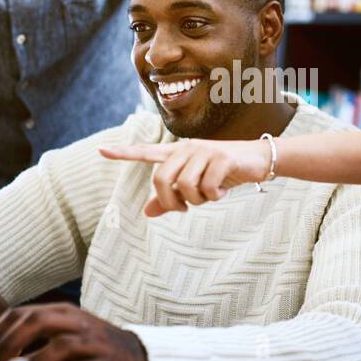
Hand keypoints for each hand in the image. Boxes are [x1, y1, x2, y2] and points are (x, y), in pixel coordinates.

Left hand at [0, 303, 149, 360]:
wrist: (139, 359)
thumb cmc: (95, 350)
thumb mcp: (68, 336)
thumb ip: (39, 341)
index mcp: (63, 312)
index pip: (22, 313)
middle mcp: (76, 322)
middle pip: (35, 323)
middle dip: (6, 344)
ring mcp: (92, 342)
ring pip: (56, 347)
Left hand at [99, 138, 272, 215]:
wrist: (258, 160)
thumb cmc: (224, 173)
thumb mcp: (197, 187)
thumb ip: (172, 198)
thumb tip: (147, 212)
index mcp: (178, 154)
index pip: (146, 152)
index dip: (124, 153)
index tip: (101, 151)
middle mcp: (187, 148)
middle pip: (161, 179)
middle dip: (172, 202)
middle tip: (186, 209)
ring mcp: (204, 151)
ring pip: (185, 186)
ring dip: (198, 200)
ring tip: (211, 195)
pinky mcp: (221, 157)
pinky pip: (207, 187)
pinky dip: (215, 196)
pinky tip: (224, 190)